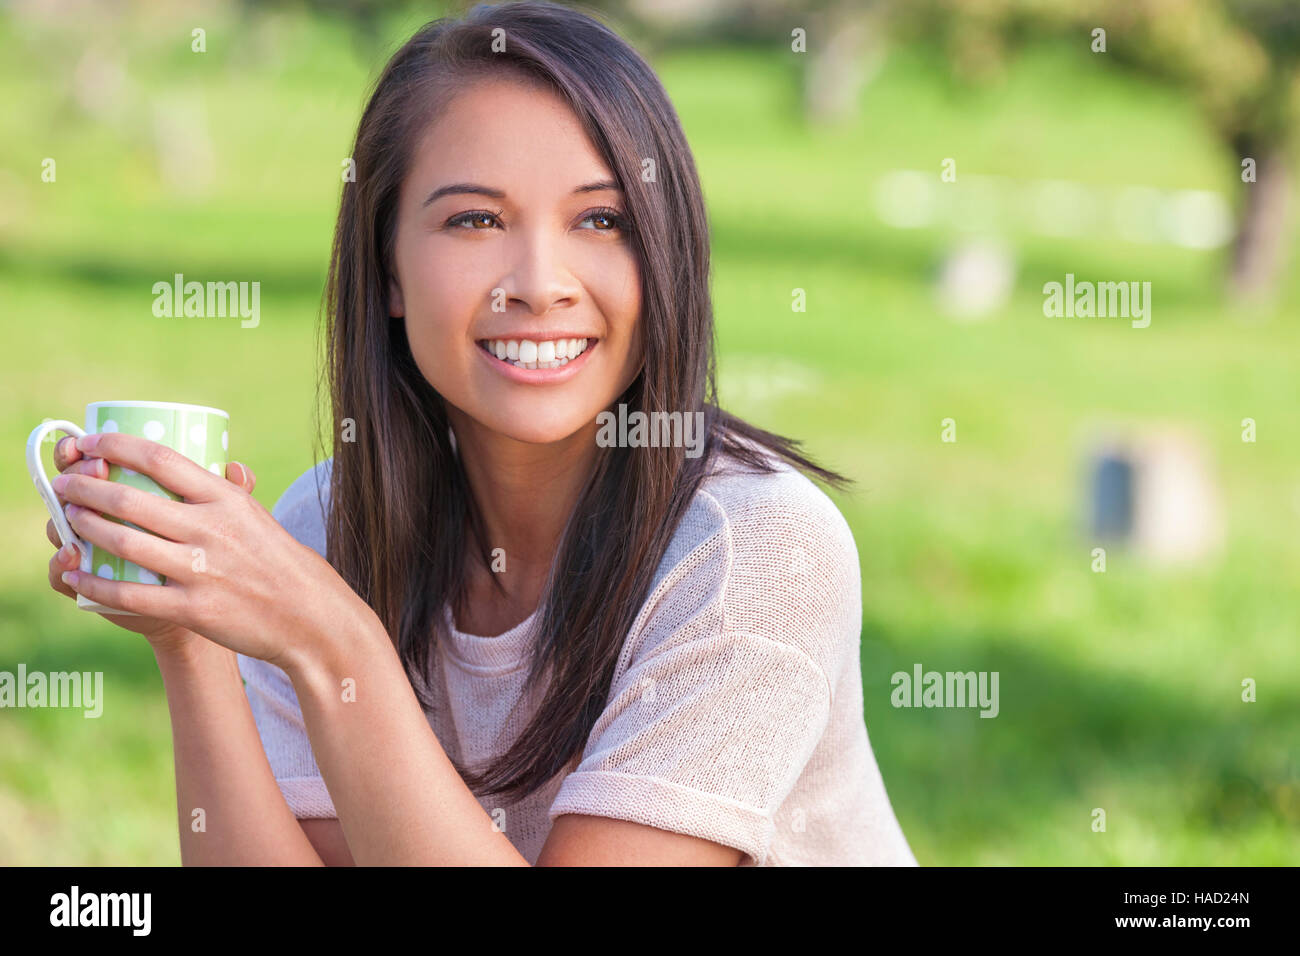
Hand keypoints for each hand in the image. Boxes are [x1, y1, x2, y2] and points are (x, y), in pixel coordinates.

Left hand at [53, 432, 368, 670]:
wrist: (311, 617)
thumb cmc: (282, 564)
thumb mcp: (259, 517)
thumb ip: (233, 493)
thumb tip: (225, 465)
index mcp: (226, 500)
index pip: (161, 460)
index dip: (117, 446)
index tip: (91, 443)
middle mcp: (211, 530)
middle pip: (131, 499)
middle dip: (86, 488)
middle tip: (64, 484)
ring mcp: (201, 570)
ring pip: (125, 543)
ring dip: (86, 529)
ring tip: (69, 520)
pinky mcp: (193, 608)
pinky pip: (130, 595)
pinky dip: (95, 585)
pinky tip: (77, 576)